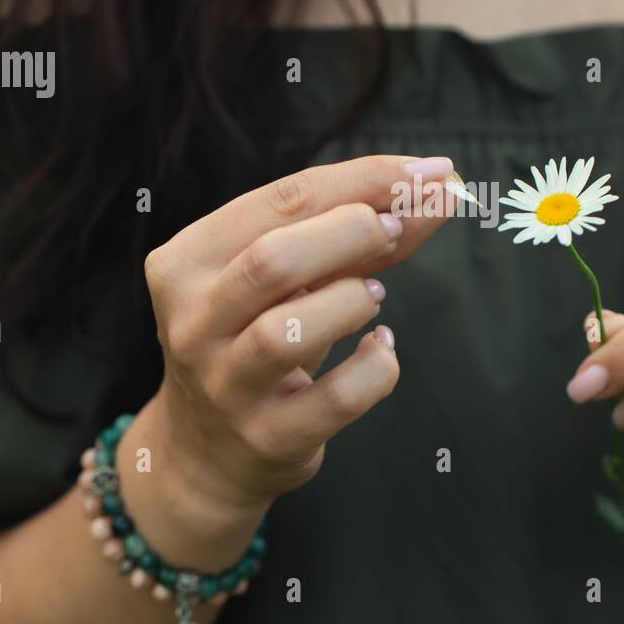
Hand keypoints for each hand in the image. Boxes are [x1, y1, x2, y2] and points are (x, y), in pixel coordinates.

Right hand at [142, 154, 457, 514]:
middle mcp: (192, 323)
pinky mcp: (267, 439)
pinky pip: (337, 398)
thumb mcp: (292, 277)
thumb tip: (437, 183)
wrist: (209, 449)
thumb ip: (358, 230)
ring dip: (352, 301)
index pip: (279, 202)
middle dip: (353, 232)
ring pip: (289, 332)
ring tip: (373, 297)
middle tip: (396, 230)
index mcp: (186, 263)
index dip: (363, 181)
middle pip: (273, 260)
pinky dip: (376, 367)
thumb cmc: (258, 335)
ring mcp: (225, 387)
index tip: (424, 173)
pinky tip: (380, 351)